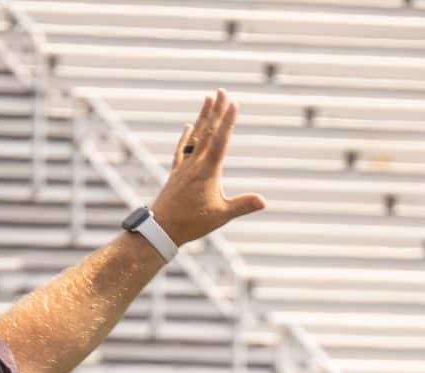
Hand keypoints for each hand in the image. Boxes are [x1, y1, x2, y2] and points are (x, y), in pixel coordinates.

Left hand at [149, 89, 266, 246]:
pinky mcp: (176, 173)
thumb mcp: (220, 216)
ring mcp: (184, 167)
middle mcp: (194, 164)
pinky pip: (182, 149)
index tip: (234, 102)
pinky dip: (187, 137)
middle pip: (207, 132)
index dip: (228, 121)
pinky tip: (189, 126)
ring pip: (195, 137)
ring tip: (208, 99)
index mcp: (207, 171)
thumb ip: (242, 205)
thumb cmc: (191, 224)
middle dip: (216, 111)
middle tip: (221, 91)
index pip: (220, 140)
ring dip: (203, 118)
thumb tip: (264, 201)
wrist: (160, 229)